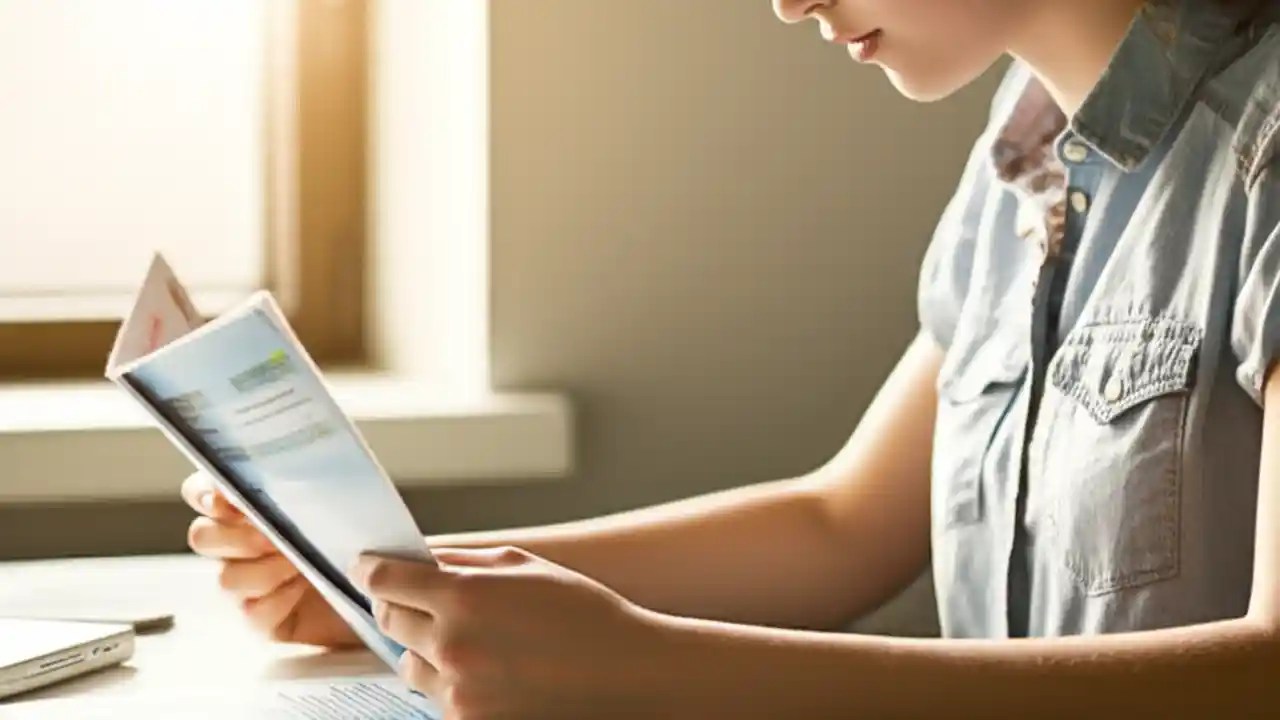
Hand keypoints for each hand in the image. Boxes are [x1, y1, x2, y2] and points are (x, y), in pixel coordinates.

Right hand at [182, 472, 357, 647]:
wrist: (384, 582)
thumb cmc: (359, 532)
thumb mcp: (339, 498)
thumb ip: (308, 484)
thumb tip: (297, 466)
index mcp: (246, 507)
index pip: (200, 493)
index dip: (204, 493)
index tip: (224, 496)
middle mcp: (236, 544)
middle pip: (203, 537)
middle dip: (236, 535)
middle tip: (272, 535)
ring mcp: (246, 583)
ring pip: (225, 578)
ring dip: (262, 571)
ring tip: (300, 564)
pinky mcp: (263, 618)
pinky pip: (252, 613)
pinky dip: (277, 601)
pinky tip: (302, 590)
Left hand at [352, 547, 666, 718]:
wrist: (627, 675)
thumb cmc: (582, 613)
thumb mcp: (524, 566)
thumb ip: (463, 561)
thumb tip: (416, 558)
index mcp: (464, 597)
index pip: (385, 580)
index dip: (372, 570)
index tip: (369, 568)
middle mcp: (453, 646)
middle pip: (388, 622)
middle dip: (401, 607)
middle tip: (422, 603)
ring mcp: (459, 693)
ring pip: (410, 665)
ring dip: (426, 650)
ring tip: (473, 643)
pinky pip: (438, 699)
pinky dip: (452, 684)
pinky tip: (491, 672)